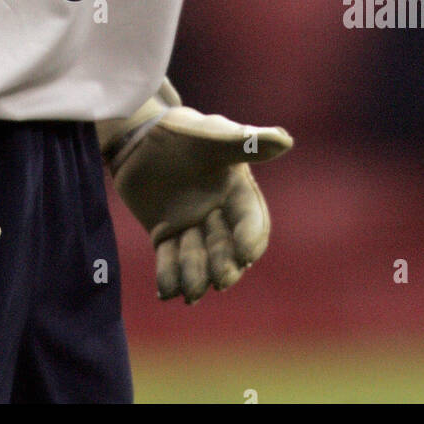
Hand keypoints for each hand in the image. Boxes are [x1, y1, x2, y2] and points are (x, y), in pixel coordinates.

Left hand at [108, 107, 291, 303]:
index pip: (252, 223)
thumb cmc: (182, 131)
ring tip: (190, 292)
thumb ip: (245, 142)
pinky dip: (168, 276)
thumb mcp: (213, 136)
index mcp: (236, 192)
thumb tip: (285, 141)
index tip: (245, 255)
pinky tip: (164, 291)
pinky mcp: (164, 234)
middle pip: (226, 249)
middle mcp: (218, 214)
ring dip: (195, 276)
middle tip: (219, 281)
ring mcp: (191, 226)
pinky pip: (168, 260)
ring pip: (197, 259)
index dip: (250, 240)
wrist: (138, 135)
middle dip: (224, 265)